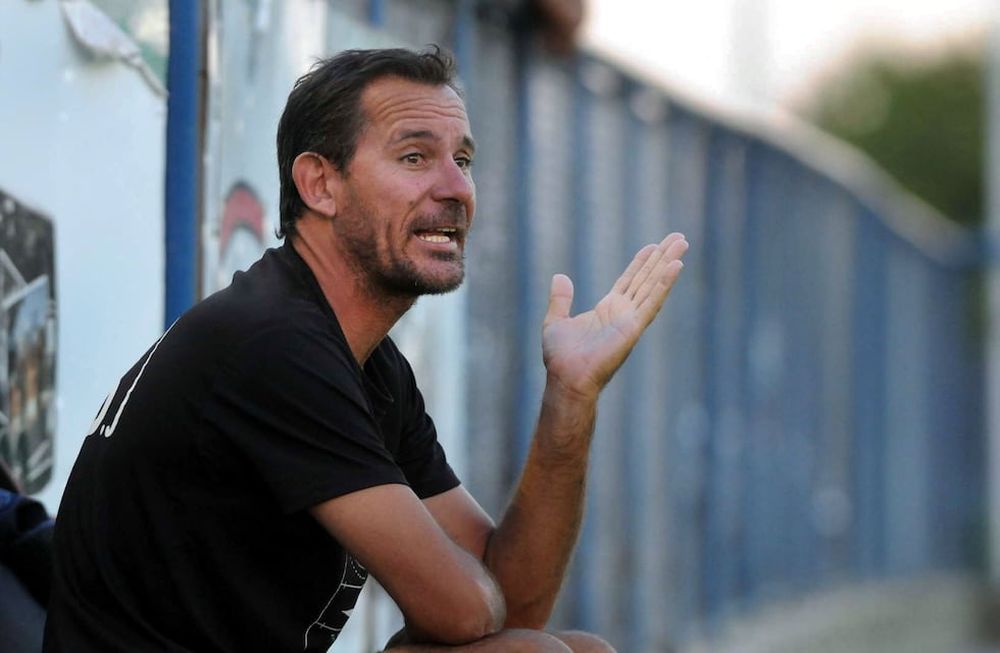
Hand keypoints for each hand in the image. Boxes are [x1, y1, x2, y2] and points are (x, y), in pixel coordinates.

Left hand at [541, 233, 687, 401]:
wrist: (566, 377)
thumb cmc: (561, 358)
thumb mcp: (556, 321)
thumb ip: (561, 299)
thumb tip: (560, 277)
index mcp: (608, 309)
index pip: (630, 280)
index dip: (642, 263)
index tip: (654, 246)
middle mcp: (623, 312)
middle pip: (647, 278)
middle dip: (662, 257)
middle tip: (678, 238)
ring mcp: (631, 319)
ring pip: (654, 284)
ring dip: (668, 263)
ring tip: (682, 243)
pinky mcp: (634, 327)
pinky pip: (652, 301)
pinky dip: (664, 283)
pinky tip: (675, 266)